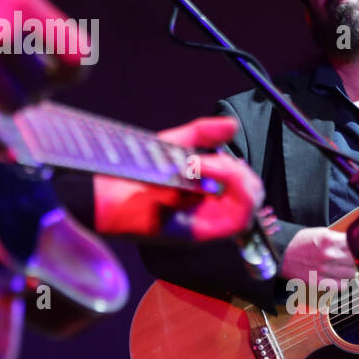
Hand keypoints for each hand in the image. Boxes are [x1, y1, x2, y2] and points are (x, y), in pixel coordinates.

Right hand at [0, 0, 86, 139]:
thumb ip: (16, 13)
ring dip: (11, 106)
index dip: (73, 70)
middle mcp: (4, 30)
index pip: (73, 49)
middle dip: (36, 91)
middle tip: (24, 90)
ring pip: (16, 103)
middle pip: (42, 82)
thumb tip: (36, 46)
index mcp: (19, 1)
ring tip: (2, 101)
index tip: (66, 76)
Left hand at [93, 116, 263, 240]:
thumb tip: (231, 126)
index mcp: (204, 195)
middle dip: (242, 174)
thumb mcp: (174, 146)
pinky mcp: (199, 232)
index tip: (217, 155)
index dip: (240, 170)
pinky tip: (200, 171)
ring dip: (237, 180)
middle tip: (214, 161)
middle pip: (252, 198)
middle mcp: (209, 212)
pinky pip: (235, 220)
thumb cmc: (134, 174)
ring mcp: (205, 223)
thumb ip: (203, 135)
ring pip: (248, 209)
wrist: (105, 192)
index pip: (244, 187)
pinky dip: (228, 192)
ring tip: (204, 164)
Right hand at [280, 226, 356, 286]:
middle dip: (355, 260)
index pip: (356, 246)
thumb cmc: (301, 243)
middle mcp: (327, 254)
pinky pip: (341, 285)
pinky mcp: (318, 282)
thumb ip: (338, 238)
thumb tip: (356, 244)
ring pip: (352, 274)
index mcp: (329, 240)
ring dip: (351, 272)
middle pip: (355, 261)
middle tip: (351, 261)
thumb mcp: (320, 233)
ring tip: (345, 270)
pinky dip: (343, 282)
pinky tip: (339, 278)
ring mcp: (323, 269)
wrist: (281, 254)